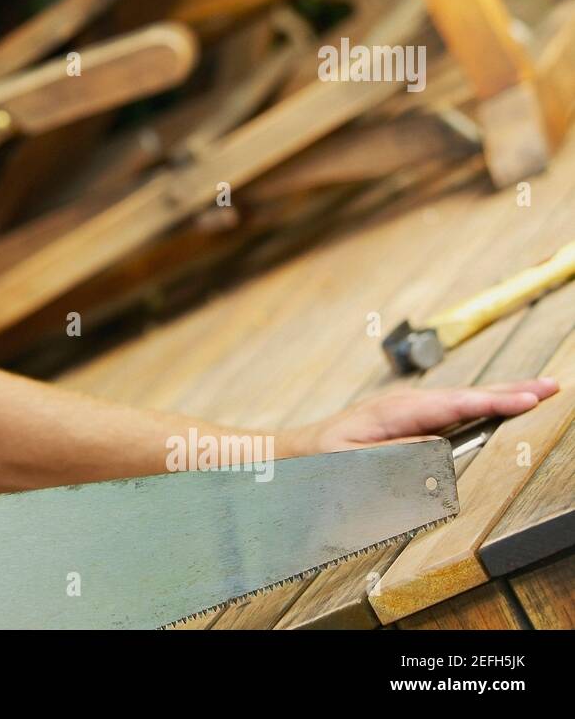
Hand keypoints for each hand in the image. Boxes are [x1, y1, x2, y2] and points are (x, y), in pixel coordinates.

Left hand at [300, 378, 559, 453]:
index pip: (454, 405)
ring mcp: (406, 409)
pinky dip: (479, 403)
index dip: (494, 402)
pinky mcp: (406, 417)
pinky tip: (498, 403)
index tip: (529, 398)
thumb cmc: (322, 459)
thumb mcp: (354, 461)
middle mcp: (403, 404)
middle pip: (465, 396)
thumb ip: (397, 455)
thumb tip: (441, 446)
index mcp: (394, 412)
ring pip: (461, 400)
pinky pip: (450, 410)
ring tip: (536, 391)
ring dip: (499, 395)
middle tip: (551, 386)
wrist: (298, 451)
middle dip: (509, 391)